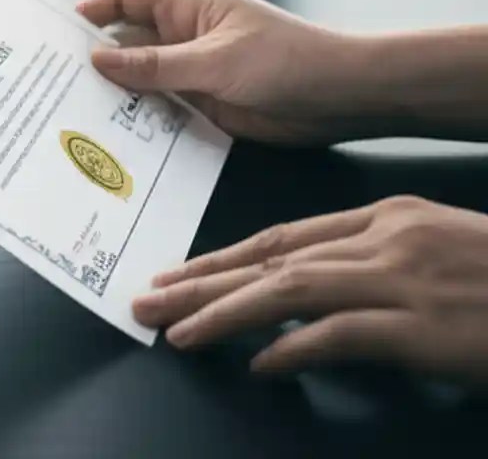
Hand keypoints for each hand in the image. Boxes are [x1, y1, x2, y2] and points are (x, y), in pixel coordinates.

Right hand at [76, 0, 369, 143]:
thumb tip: (98, 60)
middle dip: (94, 59)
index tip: (56, 33)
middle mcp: (184, 37)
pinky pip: (160, 111)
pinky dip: (138, 123)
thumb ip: (155, 64)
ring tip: (72, 116)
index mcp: (189, 7)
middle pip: (127, 42)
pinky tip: (112, 139)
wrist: (341, 99)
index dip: (92, 10)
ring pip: (140, 81)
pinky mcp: (202, 106)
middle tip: (52, 83)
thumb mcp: (215, 61)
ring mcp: (192, 73)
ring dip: (114, 96)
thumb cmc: (287, 61)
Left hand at [133, 195, 487, 382]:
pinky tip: (258, 364)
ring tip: (176, 331)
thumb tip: (303, 301)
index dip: (221, 258)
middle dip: (200, 280)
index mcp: (385, 216)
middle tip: (146, 299)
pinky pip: (337, 335)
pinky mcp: (422, 326)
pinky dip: (291, 349)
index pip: (281, 237)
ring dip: (223, 313)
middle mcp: (385, 239)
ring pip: (287, 290)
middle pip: (269, 258)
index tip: (176, 274)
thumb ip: (370, 264)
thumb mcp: (434, 253)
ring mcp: (403, 280)